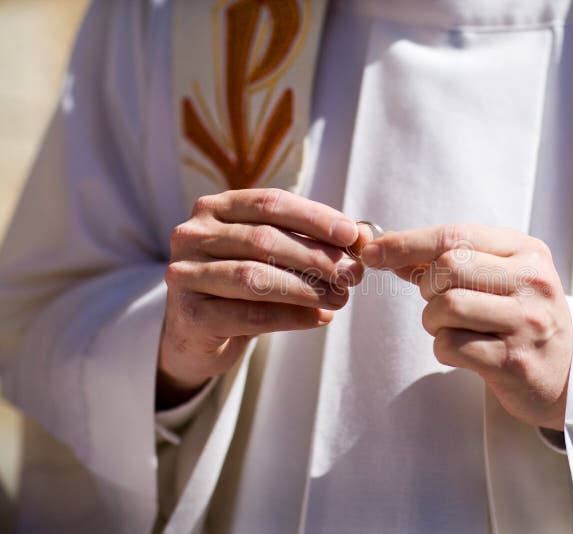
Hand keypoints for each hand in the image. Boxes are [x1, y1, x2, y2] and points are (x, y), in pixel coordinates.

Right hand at [158, 189, 367, 408]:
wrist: (196, 334)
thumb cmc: (240, 286)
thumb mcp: (270, 256)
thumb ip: (308, 242)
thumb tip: (360, 237)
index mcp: (216, 208)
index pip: (270, 203)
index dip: (314, 217)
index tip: (351, 234)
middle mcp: (193, 234)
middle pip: (264, 239)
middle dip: (316, 257)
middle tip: (353, 274)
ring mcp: (185, 273)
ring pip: (255, 277)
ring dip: (306, 288)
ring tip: (341, 298)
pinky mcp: (189, 314)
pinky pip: (249, 314)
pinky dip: (291, 317)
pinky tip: (319, 318)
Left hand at [361, 224, 572, 429]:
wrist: (568, 373)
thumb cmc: (521, 316)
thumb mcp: (500, 276)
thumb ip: (450, 260)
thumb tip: (385, 250)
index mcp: (526, 251)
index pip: (454, 235)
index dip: (407, 243)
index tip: (373, 252)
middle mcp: (532, 281)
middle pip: (447, 267)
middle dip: (428, 288)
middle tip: (443, 303)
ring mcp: (527, 322)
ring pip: (446, 306)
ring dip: (434, 320)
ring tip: (456, 328)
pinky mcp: (515, 362)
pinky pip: (450, 346)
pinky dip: (443, 348)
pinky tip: (466, 351)